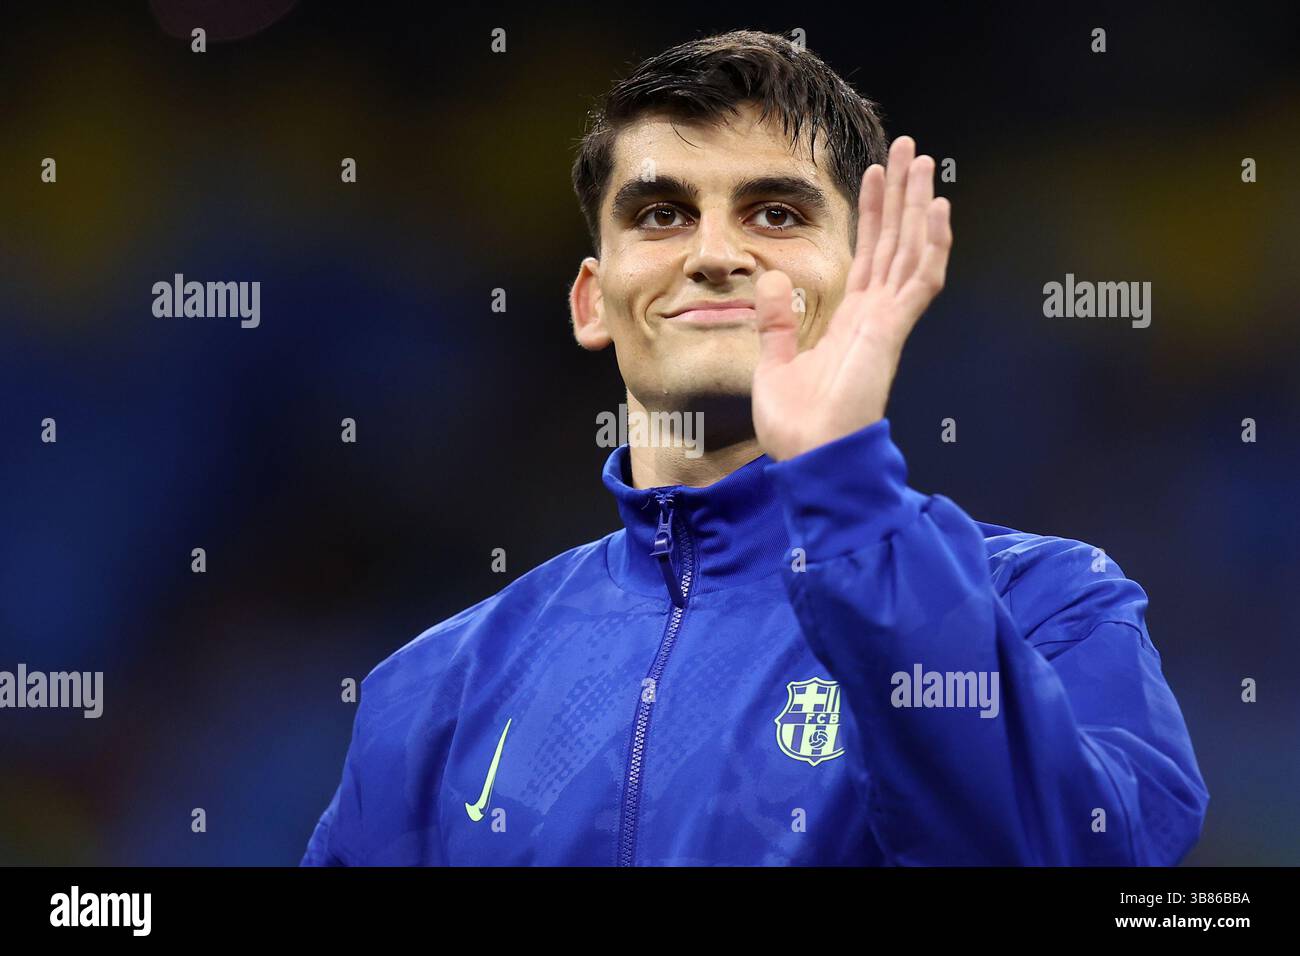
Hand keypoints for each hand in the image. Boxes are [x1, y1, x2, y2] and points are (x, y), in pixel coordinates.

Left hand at [751, 136, 952, 460]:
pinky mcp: (892, 333)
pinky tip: (937, 208)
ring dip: (919, 205)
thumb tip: (771, 280)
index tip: (876, 175)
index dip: (874, 215)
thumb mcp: (775, 364)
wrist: (807, 459)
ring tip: (923, 160)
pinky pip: (919, 281)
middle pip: (896, 243)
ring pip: (911, 250)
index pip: (869, 256)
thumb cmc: (795, 426)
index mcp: (852, 323)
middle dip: (903, 195)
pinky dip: (931, 245)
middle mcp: (875, 317)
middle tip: (910, 149)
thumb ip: (776, 323)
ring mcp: (887, 323)